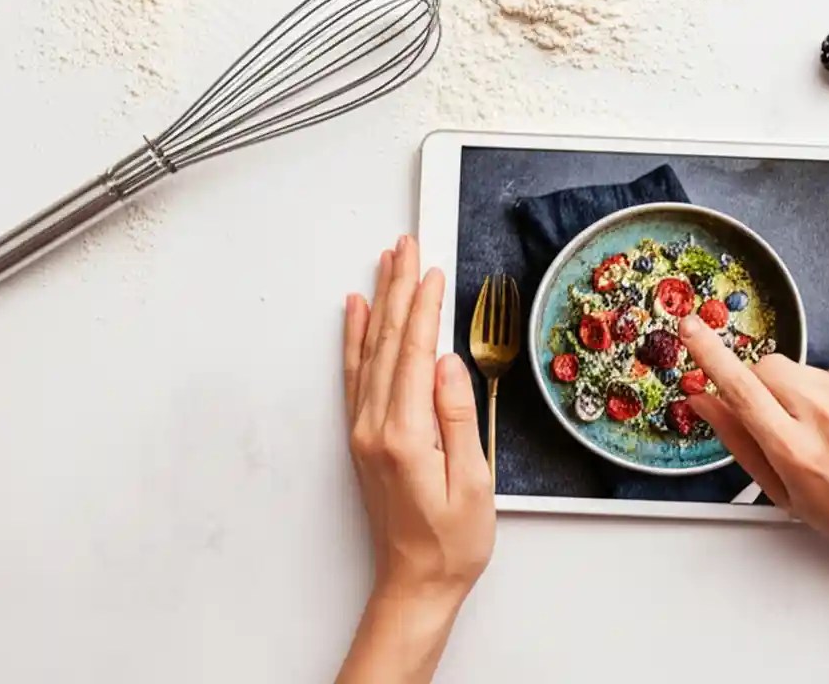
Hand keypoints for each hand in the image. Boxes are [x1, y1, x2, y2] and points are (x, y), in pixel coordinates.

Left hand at [343, 235, 494, 608]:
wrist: (415, 583)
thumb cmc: (451, 542)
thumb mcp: (473, 482)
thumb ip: (458, 417)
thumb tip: (449, 363)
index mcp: (405, 435)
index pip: (415, 354)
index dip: (425, 308)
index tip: (432, 271)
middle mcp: (375, 428)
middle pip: (388, 343)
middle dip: (398, 289)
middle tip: (406, 246)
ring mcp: (363, 432)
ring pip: (369, 353)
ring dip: (379, 304)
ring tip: (385, 264)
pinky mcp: (363, 439)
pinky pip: (355, 377)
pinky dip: (356, 340)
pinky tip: (358, 313)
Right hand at [680, 317, 828, 681]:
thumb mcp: (785, 493)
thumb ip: (740, 441)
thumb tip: (705, 400)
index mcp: (796, 451)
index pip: (740, 387)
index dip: (709, 354)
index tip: (691, 328)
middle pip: (771, 367)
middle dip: (767, 385)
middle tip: (787, 419)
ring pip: (809, 367)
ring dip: (811, 390)